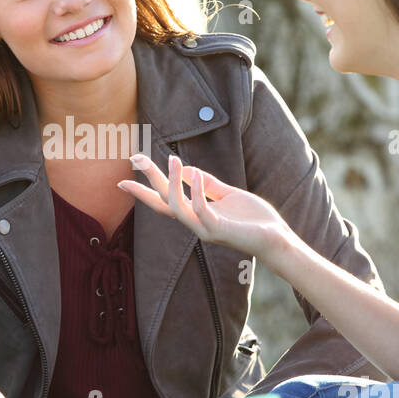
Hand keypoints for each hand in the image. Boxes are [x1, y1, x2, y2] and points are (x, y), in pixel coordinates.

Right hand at [117, 154, 292, 258]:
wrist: (277, 239)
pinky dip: (197, 191)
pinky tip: (198, 175)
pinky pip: (201, 210)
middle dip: (148, 181)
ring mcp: (205, 229)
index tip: (122, 180)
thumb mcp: (228, 195)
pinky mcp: (219, 231)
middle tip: (135, 158)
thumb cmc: (254, 219)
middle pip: (163, 202)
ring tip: (173, 159)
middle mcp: (195, 224)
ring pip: (177, 208)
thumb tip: (186, 169)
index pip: (163, 203)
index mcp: (196, 215)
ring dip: (173, 183)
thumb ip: (208, 184)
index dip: (143, 192)